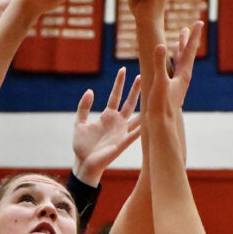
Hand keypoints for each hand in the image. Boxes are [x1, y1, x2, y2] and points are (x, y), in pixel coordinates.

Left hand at [72, 68, 141, 185]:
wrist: (84, 163)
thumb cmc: (81, 145)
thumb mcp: (79, 123)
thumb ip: (84, 107)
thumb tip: (90, 91)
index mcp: (107, 116)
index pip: (115, 96)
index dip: (119, 83)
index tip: (123, 70)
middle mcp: (118, 122)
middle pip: (129, 102)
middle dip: (135, 89)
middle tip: (142, 75)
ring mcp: (122, 132)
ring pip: (136, 115)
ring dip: (144, 106)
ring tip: (153, 94)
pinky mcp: (123, 143)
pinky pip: (135, 134)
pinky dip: (143, 127)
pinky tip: (151, 120)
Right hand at [144, 22, 201, 160]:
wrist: (161, 127)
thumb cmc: (161, 106)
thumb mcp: (159, 82)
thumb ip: (159, 64)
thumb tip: (161, 45)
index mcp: (183, 75)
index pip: (189, 51)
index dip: (193, 36)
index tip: (199, 22)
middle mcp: (182, 79)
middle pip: (186, 56)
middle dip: (186, 42)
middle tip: (188, 28)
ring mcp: (175, 86)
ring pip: (178, 64)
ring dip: (177, 52)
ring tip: (175, 42)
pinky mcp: (168, 92)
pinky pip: (170, 73)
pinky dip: (169, 64)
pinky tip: (165, 66)